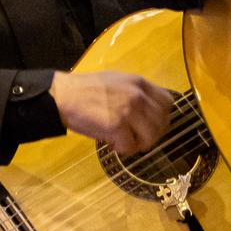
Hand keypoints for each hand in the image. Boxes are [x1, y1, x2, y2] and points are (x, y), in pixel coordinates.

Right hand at [50, 70, 173, 156]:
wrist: (62, 96)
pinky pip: (130, 147)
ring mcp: (128, 111)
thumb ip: (134, 91)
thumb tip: (148, 110)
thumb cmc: (85, 89)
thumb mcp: (116, 80)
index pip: (167, 102)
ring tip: (124, 141)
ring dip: (138, 144)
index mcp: (139, 83)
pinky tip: (112, 143)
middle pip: (162, 122)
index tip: (150, 123)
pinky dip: (122, 149)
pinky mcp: (117, 127)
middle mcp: (138, 96)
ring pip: (150, 137)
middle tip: (136, 137)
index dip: (161, 115)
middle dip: (151, 134)